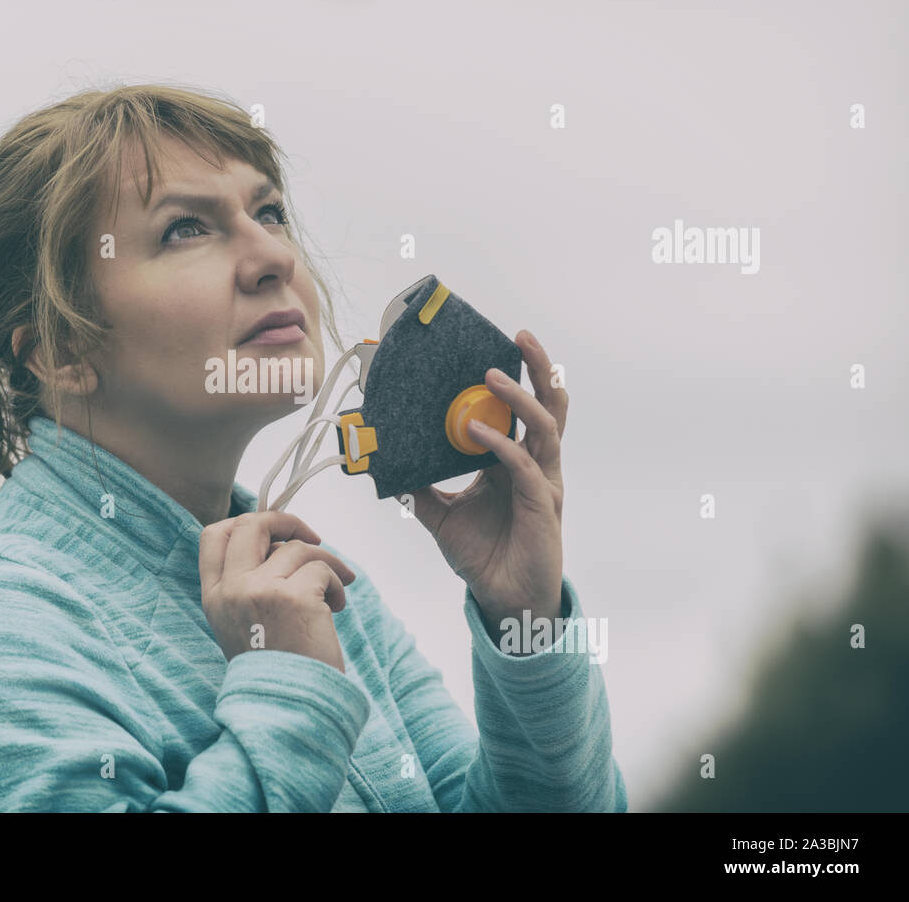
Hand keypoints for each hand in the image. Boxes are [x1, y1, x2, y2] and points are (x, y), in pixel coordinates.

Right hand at [199, 510, 357, 672]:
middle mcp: (232, 589)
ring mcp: (261, 590)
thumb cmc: (275, 667)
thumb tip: (281, 542)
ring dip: (324, 563)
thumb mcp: (243, 622)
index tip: (273, 532)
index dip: (245, 522)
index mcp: (215, 596)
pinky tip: (336, 608)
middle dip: (286, 521)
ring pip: (297, 548)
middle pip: (252, 525)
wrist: (289, 707)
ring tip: (333, 594)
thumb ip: (249, 583)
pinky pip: (323, 568)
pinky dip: (338, 584)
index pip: (213, 536)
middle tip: (310, 536)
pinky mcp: (295, 597)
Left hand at [397, 329, 567, 636]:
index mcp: (515, 461)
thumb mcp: (440, 515)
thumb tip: (385, 464)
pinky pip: (524, 466)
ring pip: (546, 427)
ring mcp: (543, 482)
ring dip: (520, 398)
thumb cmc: (481, 555)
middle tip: (521, 336)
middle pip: (549, 405)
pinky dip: (500, 445)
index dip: (517, 376)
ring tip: (492, 375)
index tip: (495, 344)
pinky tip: (475, 431)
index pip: (522, 409)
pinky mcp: (542, 504)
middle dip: (539, 368)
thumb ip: (419, 487)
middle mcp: (535, 464)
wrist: (501, 598)